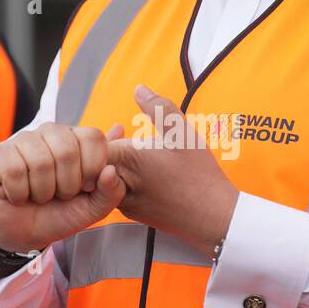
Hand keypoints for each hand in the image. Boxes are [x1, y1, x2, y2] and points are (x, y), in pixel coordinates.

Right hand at [0, 122, 126, 252]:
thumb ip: (112, 191)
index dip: (92, 169)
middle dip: (66, 186)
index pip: (94, 138)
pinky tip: (19, 195)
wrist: (24, 233)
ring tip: (39, 195)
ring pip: (40, 162)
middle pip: (67, 150)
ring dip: (41, 192)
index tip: (85, 187)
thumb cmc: (60, 214)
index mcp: (79, 139)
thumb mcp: (93, 209)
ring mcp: (25, 139)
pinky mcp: (1, 153)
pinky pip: (15, 170)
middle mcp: (52, 132)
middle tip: (59, 195)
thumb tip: (111, 170)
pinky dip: (19, 193)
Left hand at [105, 84, 238, 257]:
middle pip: (96, 162)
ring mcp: (124, 202)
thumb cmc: (199, 176)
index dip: (105, 134)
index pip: (96, 144)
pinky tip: (144, 174)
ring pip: (105, 178)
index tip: (119, 128)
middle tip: (122, 135)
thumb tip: (139, 89)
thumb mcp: (183, 134)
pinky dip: (124, 179)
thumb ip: (159, 108)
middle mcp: (119, 183)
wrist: (212, 218)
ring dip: (116, 164)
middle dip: (109, 148)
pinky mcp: (133, 214)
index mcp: (127, 160)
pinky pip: (116, 193)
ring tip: (138, 154)